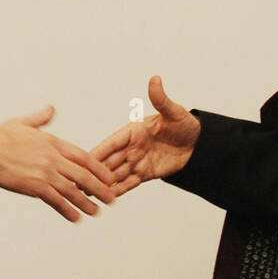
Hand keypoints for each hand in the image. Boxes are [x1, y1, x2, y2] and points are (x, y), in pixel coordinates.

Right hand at [0, 105, 115, 222]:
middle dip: (100, 188)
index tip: (108, 176)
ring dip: (87, 202)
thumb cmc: (0, 137)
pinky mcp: (35, 187)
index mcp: (53, 142)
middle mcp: (53, 158)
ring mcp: (45, 173)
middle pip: (84, 175)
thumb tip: (50, 109)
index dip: (99, 168)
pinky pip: (56, 201)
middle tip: (111, 197)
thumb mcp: (23, 122)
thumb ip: (40, 118)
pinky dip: (68, 210)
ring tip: (97, 211)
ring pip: (73, 190)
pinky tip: (76, 217)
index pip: (84, 156)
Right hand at [92, 76, 200, 195]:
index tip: (83, 159)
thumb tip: (155, 79)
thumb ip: (161, 99)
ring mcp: (137, 161)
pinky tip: (107, 198)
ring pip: (116, 174)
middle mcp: (132, 146)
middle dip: (95, 171)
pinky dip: (118, 190)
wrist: (199, 145)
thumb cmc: (185, 125)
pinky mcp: (145, 173)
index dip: (98, 151)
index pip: (112, 142)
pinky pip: (129, 183)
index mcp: (133, 130)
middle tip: (78, 181)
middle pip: (110, 160)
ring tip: (87, 193)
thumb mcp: (174, 112)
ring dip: (103, 183)